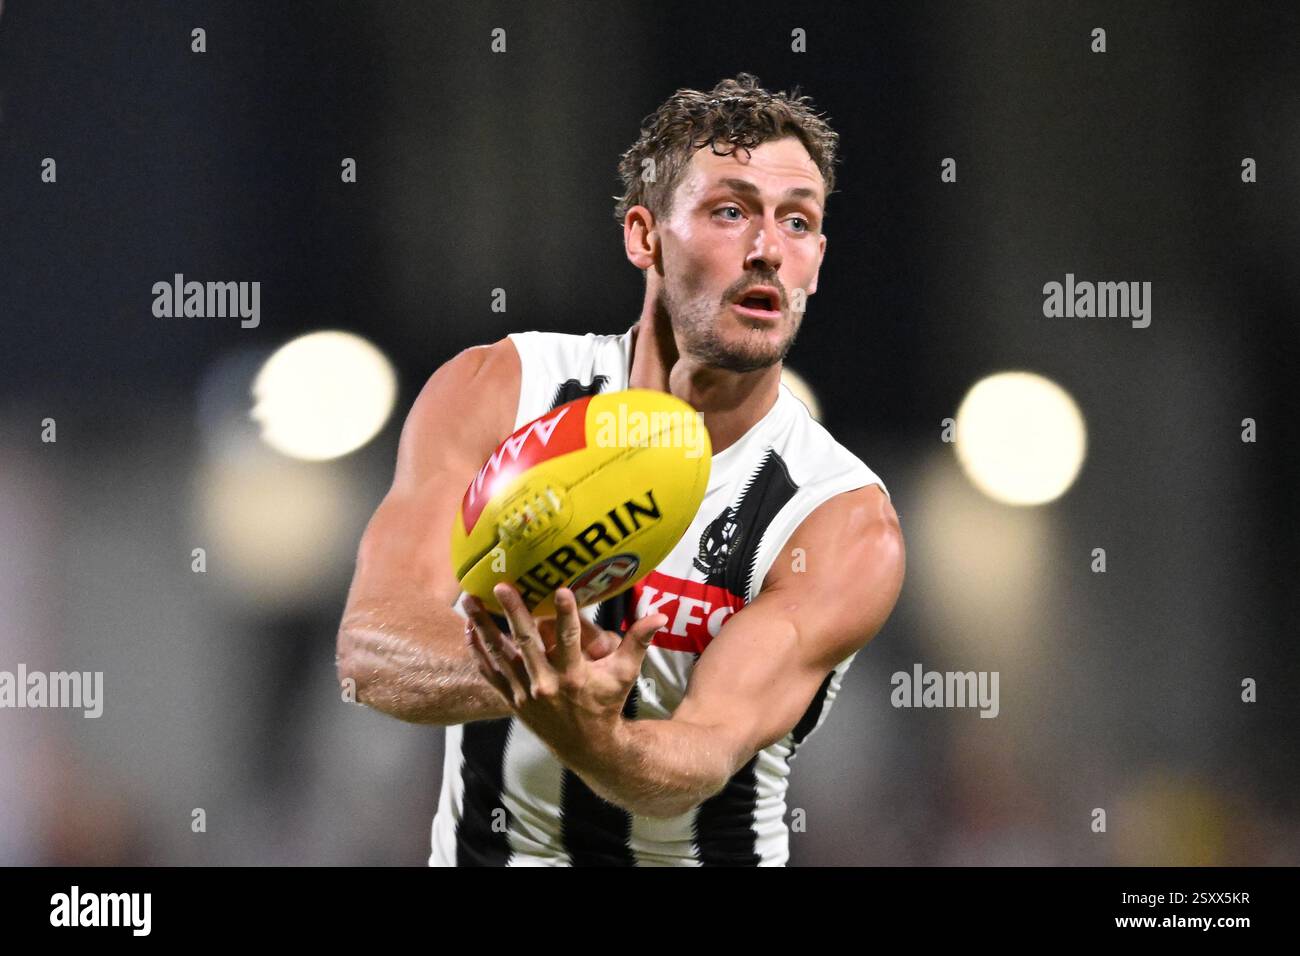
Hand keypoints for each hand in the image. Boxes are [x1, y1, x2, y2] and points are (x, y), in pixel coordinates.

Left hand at [462, 584, 667, 764]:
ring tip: (469, 600)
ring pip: (500, 655)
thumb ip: (638, 642)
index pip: (569, 639)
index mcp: (574, 676)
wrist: (587, 747)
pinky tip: (469, 629)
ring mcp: (525, 693)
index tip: (560, 589)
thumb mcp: (624, 674)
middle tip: (501, 586)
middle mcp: (547, 684)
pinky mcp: (513, 700)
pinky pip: (491, 673)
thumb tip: (660, 616)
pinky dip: (479, 652)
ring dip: (483, 626)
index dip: (565, 614)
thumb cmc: (606, 704)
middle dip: (512, 613)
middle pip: (526, 643)